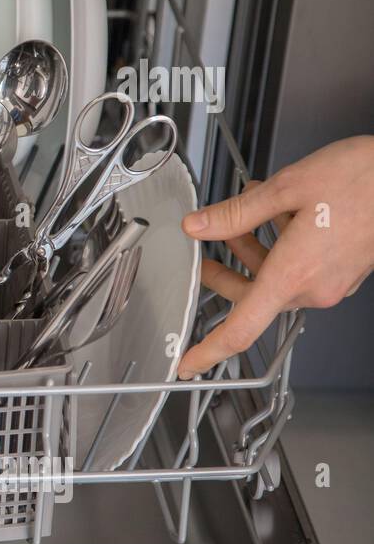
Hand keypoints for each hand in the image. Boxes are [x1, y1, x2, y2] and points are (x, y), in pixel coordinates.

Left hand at [177, 135, 373, 377]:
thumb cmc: (361, 178)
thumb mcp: (286, 187)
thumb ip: (235, 213)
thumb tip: (197, 226)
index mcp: (293, 275)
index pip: (240, 329)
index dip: (209, 351)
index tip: (187, 365)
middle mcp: (314, 287)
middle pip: (252, 297)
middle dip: (224, 275)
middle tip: (204, 252)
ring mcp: (332, 282)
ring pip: (275, 280)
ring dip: (252, 253)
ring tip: (243, 217)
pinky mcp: (344, 271)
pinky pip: (300, 271)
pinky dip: (281, 249)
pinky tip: (279, 215)